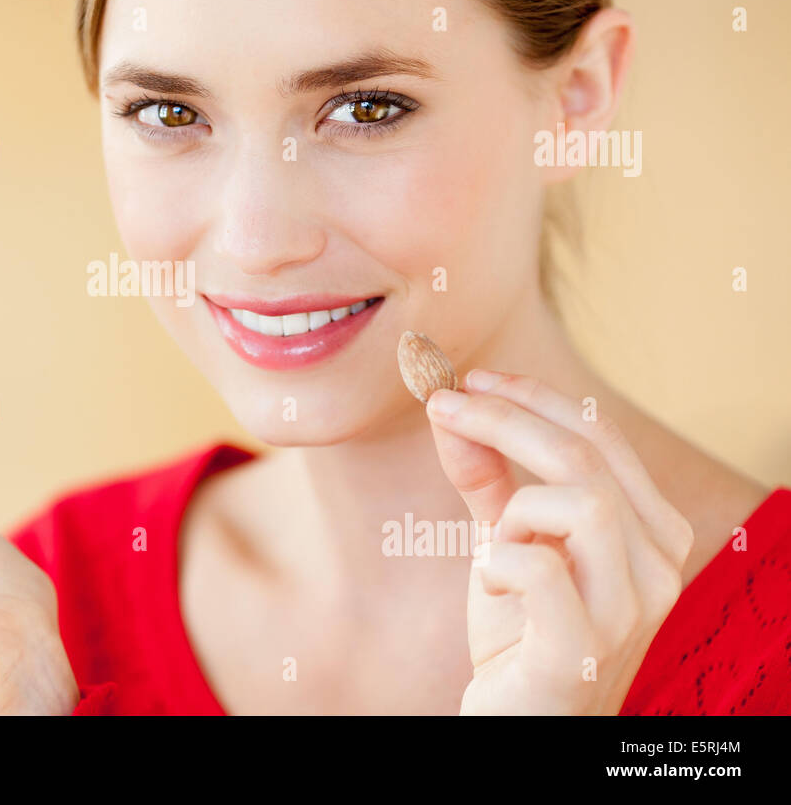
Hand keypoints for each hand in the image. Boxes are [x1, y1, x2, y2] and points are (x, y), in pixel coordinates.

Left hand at [424, 370, 693, 713]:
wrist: (517, 722)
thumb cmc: (519, 632)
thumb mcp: (506, 541)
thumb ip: (488, 478)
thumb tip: (449, 408)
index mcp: (651, 532)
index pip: (601, 436)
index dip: (533, 397)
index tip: (471, 380)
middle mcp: (658, 569)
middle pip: (587, 457)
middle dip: (506, 418)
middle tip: (443, 405)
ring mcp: (627, 614)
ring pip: (582, 504)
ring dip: (515, 506)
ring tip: (493, 541)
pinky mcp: (581, 654)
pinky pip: (541, 572)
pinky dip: (500, 563)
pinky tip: (491, 583)